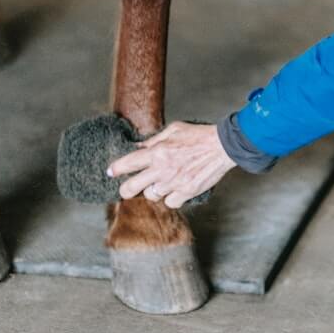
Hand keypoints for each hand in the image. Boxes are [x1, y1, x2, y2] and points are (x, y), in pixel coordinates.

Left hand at [107, 120, 235, 207]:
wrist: (223, 146)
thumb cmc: (198, 135)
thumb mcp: (174, 130)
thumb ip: (154, 140)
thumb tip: (138, 148)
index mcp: (157, 152)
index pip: (128, 163)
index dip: (116, 169)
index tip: (111, 172)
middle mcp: (162, 169)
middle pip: (131, 188)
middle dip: (125, 190)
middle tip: (126, 189)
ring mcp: (174, 183)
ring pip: (152, 196)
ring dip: (154, 190)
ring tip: (163, 181)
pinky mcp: (186, 192)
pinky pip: (170, 202)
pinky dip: (171, 198)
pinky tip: (176, 188)